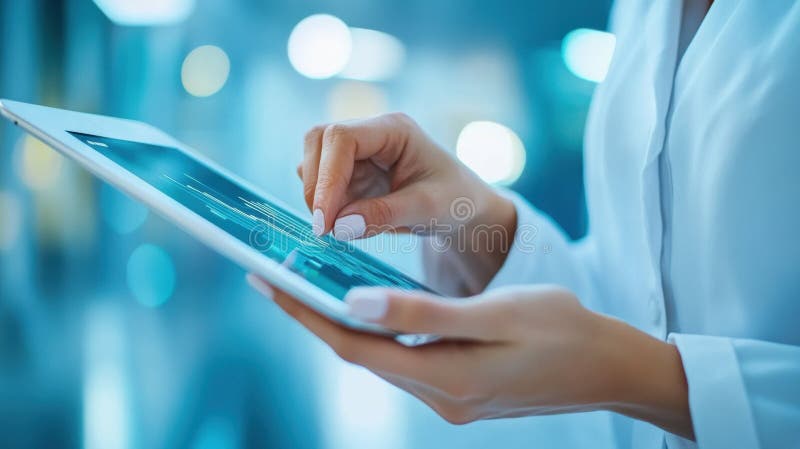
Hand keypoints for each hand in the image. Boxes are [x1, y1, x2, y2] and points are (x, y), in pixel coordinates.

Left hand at [247, 276, 693, 438]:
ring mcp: (450, 397)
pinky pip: (404, 358)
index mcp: (446, 378)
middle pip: (359, 353)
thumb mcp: (497, 312)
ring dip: (342, 323)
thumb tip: (355, 302)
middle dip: (312, 316)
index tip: (266, 279)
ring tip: (308, 286)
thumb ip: (425, 311)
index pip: (355, 345)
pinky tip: (367, 307)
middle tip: (273, 276)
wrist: (611, 365)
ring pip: (380, 357)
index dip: (306, 313)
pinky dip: (378, 332)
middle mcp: (440, 397)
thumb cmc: (563, 329)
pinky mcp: (460, 388)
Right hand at [299, 113, 516, 289]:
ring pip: (313, 161)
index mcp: (394, 129)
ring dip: (318, 196)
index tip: (325, 220)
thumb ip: (383, 215)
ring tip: (339, 228)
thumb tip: (338, 226)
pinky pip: (321, 182)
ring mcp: (359, 152)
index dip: (325, 177)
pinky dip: (325, 204)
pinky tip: (346, 222)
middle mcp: (372, 133)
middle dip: (316, 186)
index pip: (342, 139)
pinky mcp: (351, 172)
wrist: (466, 210)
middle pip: (319, 141)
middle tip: (326, 228)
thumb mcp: (428, 209)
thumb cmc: (456, 202)